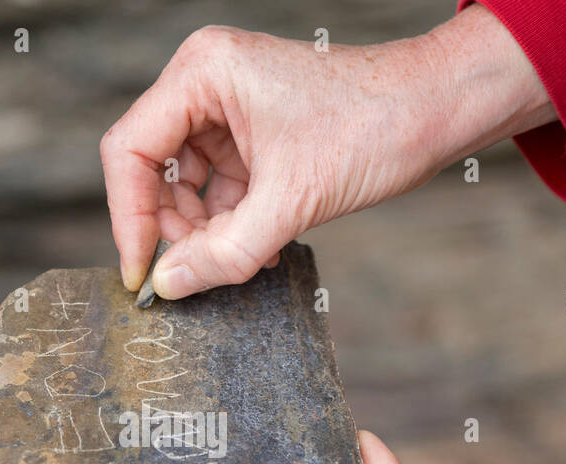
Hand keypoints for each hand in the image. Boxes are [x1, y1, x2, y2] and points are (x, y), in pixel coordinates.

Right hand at [100, 6, 554, 299]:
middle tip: (197, 273)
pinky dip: (230, 224)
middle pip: (152, 170)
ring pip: (185, 186)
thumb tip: (169, 287)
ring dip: (205, 232)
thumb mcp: (292, 202)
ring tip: (241, 259)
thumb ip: (224, 251)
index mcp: (203, 74)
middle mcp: (205, 83)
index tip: (141, 275)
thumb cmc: (374, 128)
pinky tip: (258, 249)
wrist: (436, 112)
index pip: (131, 150)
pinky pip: (218, 188)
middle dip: (173, 229)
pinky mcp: (251, 134)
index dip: (129, 219)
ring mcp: (227, 108)